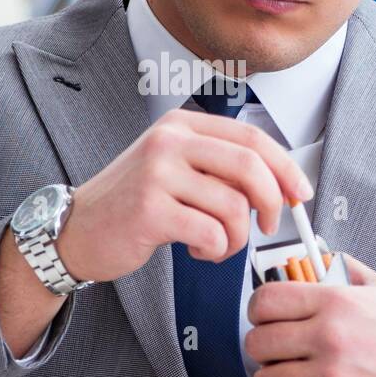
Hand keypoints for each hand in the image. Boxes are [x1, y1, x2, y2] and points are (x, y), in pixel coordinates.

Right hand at [55, 107, 312, 284]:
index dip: (285, 167)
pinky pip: (211, 233)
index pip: (252, 137)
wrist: (76, 230)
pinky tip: (197, 251)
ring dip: (236, 237)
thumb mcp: (174, 168)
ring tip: (217, 244)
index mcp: (181, 125)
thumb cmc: (132, 204)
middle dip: (270, 202)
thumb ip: (219, 167)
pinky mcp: (150, 209)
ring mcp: (157, 173)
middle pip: (249, 166)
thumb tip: (281, 183)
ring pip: (233, 206)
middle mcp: (169, 141)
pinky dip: (215, 250)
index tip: (299, 194)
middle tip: (268, 226)